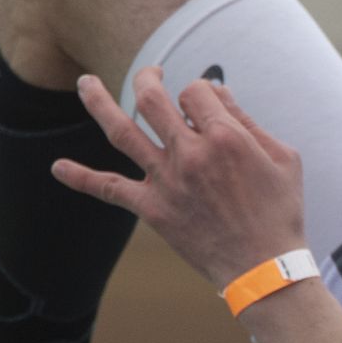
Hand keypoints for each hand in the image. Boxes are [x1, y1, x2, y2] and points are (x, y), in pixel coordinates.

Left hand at [52, 66, 308, 289]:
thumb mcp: (283, 158)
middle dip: (149, 78)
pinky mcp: (152, 208)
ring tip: (84, 83)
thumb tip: (218, 95)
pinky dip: (81, 178)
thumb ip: (249, 122)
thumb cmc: (280, 212)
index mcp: (226, 137)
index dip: (201, 91)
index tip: (207, 105)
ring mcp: (166, 180)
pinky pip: (108, 190)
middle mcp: (190, 154)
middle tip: (151, 74)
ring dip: (98, 102)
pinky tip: (57, 168)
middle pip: (153, 99)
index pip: (197, 91)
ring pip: (121, 130)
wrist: (264, 268)